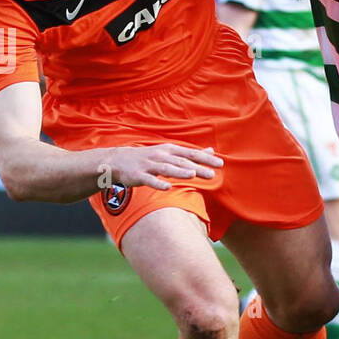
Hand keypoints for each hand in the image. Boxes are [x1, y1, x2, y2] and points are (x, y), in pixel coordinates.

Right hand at [103, 143, 223, 190]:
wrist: (118, 160)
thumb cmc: (149, 158)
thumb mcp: (170, 152)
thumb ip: (191, 154)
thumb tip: (212, 150)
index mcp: (170, 150)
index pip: (191, 154)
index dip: (205, 158)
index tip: (220, 164)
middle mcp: (161, 156)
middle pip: (181, 162)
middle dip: (197, 167)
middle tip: (212, 173)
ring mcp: (149, 165)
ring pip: (166, 168)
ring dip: (179, 171)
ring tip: (192, 175)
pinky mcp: (138, 175)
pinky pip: (149, 180)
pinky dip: (158, 184)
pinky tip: (167, 188)